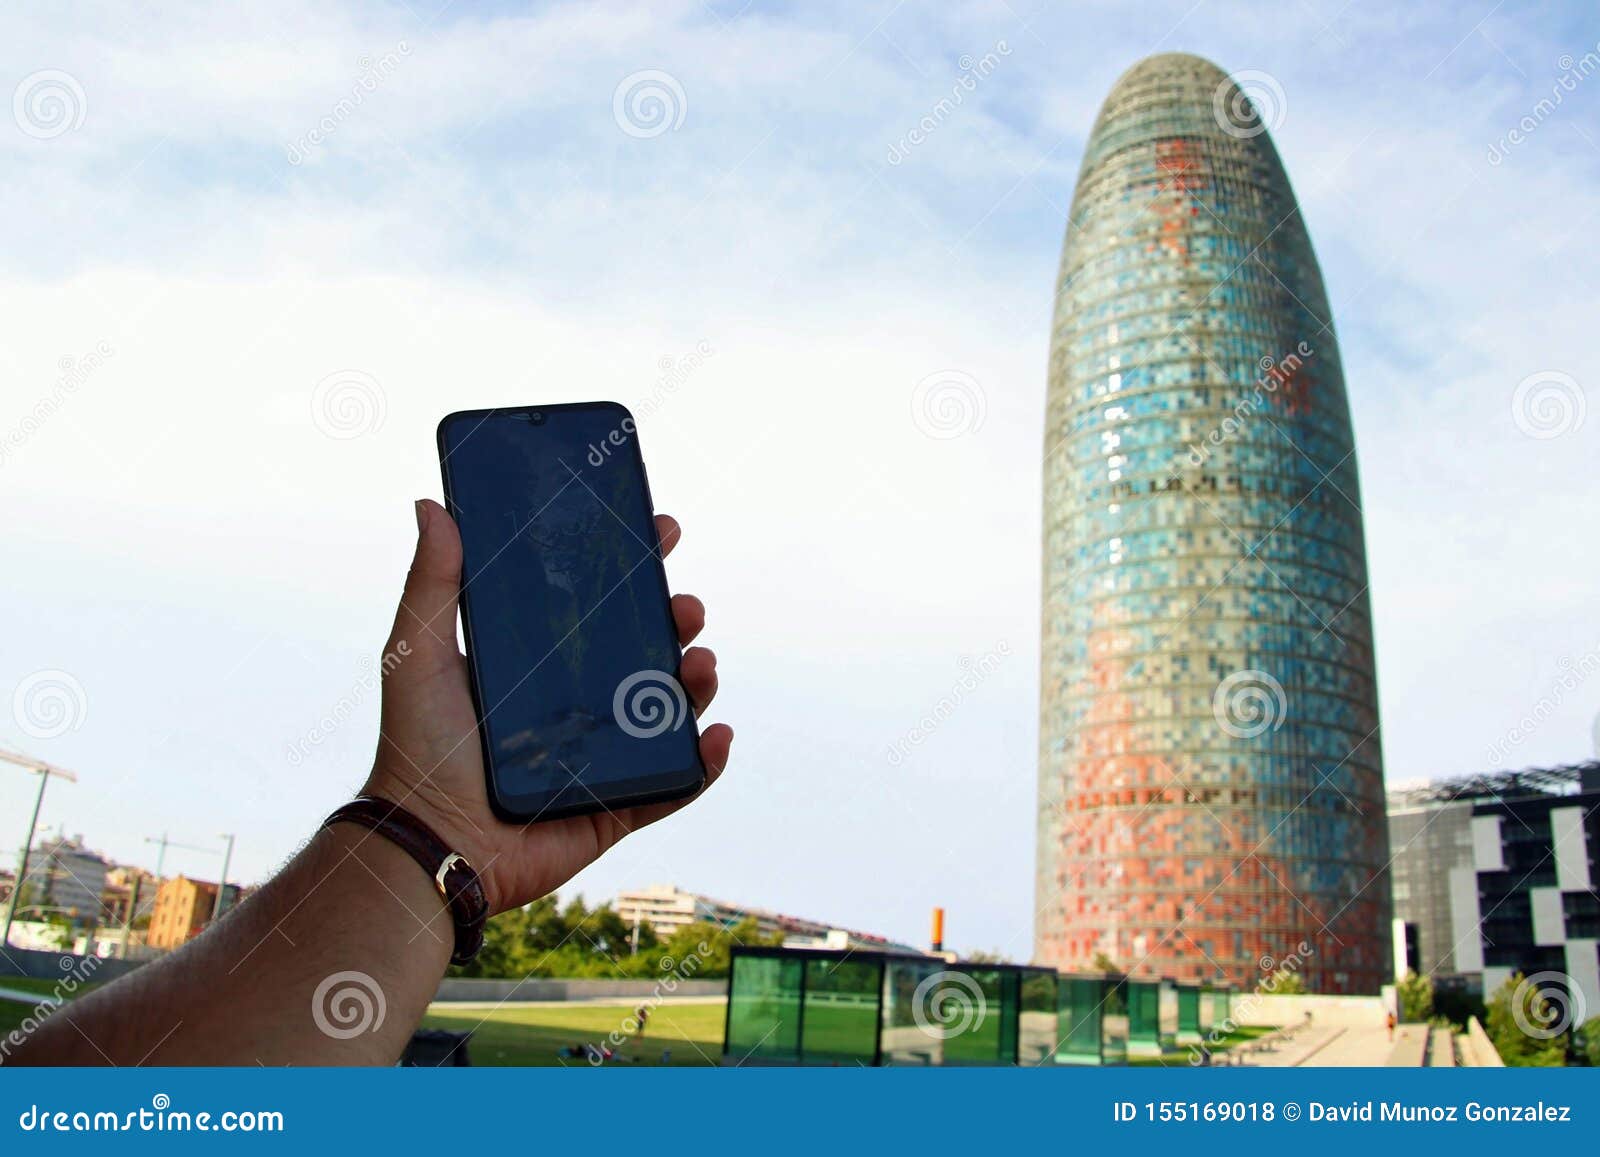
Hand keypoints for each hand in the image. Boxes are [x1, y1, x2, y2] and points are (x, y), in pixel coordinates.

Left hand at [362, 498, 731, 913]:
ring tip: (699, 664)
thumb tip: (432, 503)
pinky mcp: (617, 807)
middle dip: (678, 621)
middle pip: (646, 650)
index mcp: (539, 663)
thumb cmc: (417, 746)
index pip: (599, 605)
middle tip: (686, 605)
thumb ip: (432, 583)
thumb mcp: (418, 652)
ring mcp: (603, 756)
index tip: (662, 530)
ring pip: (668, 711)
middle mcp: (576, 703)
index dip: (635, 567)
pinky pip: (676, 784)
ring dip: (698, 682)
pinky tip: (716, 734)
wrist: (430, 840)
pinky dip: (705, 762)